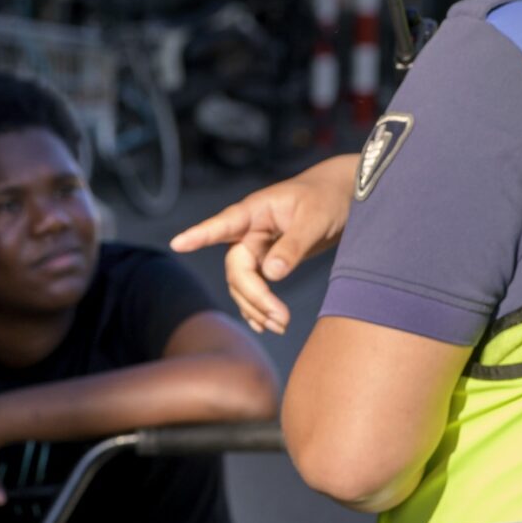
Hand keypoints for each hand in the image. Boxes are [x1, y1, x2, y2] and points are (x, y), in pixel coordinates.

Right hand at [168, 155, 355, 334]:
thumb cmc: (328, 198)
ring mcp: (255, 247)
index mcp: (256, 211)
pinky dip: (258, 307)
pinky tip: (266, 324)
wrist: (343, 196)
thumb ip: (293, 245)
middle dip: (255, 296)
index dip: (200, 235)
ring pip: (243, 283)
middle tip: (282, 319)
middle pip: (237, 268)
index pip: (223, 224)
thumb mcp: (315, 219)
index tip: (179, 243)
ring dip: (257, 307)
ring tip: (281, 326)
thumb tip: (271, 275)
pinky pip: (253, 287)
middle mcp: (249, 230)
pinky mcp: (265, 260)